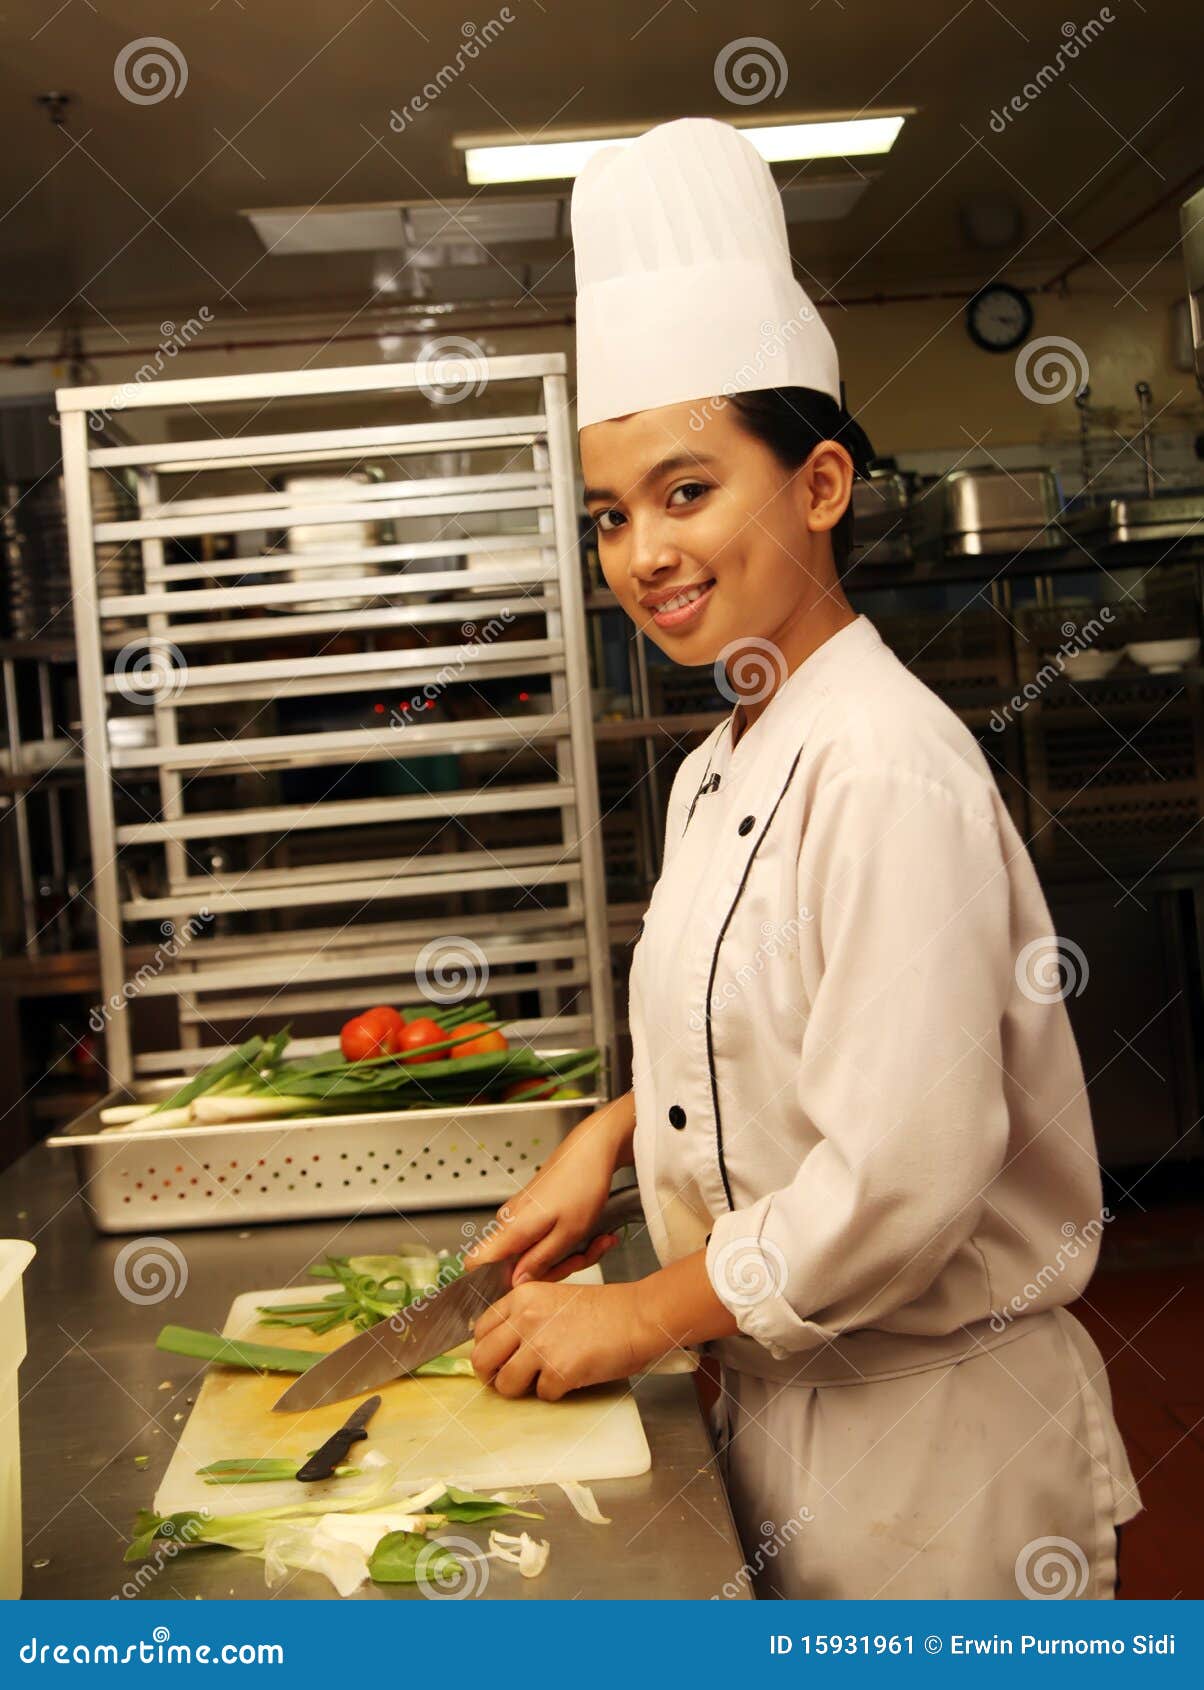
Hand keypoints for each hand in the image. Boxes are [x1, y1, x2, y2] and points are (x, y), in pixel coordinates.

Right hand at [464, 1093, 634, 1283]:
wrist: (592, 1150)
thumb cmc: (582, 1183)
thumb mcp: (568, 1233)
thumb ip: (539, 1262)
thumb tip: (517, 1283)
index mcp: (512, 1229)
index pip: (474, 1262)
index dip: (490, 1283)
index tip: (521, 1288)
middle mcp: (509, 1222)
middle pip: (516, 1267)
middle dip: (553, 1269)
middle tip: (581, 1257)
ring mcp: (520, 1216)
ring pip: (536, 1254)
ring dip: (567, 1255)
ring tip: (593, 1241)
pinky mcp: (532, 1212)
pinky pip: (544, 1240)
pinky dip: (568, 1242)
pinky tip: (589, 1235)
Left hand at [471, 1280, 664, 1399]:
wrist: (638, 1316)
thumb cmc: (603, 1310)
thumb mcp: (553, 1299)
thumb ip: (524, 1317)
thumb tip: (499, 1348)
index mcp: (522, 1297)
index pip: (480, 1330)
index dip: (487, 1350)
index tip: (496, 1360)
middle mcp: (525, 1318)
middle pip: (482, 1359)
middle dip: (492, 1375)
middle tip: (508, 1380)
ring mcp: (541, 1345)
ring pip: (505, 1383)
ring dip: (522, 1389)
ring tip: (544, 1379)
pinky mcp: (559, 1371)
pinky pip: (542, 1395)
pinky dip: (556, 1392)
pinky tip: (572, 1376)